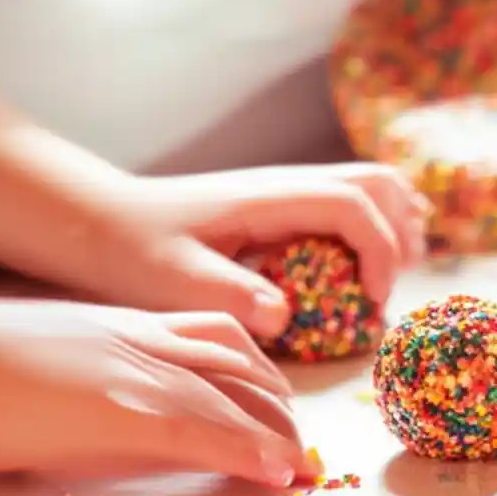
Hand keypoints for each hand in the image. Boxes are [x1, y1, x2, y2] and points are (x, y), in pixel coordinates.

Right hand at [0, 293, 318, 486]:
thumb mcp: (67, 362)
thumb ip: (114, 385)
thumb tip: (148, 423)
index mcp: (134, 327)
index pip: (224, 342)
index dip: (263, 378)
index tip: (283, 409)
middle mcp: (148, 341)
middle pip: (243, 368)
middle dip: (281, 410)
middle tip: (302, 447)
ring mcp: (138, 370)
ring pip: (235, 396)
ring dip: (279, 434)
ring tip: (301, 465)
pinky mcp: (123, 406)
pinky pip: (205, 428)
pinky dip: (250, 452)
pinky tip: (277, 472)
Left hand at [83, 163, 430, 338]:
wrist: (95, 222)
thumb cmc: (131, 253)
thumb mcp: (173, 283)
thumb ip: (229, 296)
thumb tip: (283, 315)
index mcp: (267, 198)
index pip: (351, 205)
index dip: (379, 251)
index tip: (374, 302)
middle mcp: (283, 185)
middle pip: (376, 181)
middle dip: (401, 229)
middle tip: (397, 283)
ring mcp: (283, 191)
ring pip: (366, 185)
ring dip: (393, 223)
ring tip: (392, 274)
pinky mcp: (278, 207)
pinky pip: (343, 204)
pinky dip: (370, 227)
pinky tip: (360, 268)